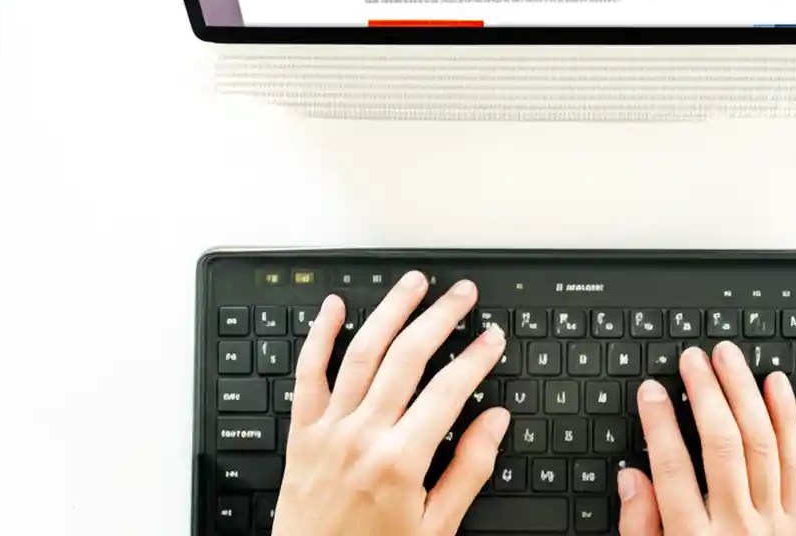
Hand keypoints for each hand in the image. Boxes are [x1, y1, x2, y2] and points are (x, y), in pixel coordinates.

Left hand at [273, 272, 509, 535]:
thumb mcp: (436, 528)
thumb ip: (469, 470)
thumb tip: (494, 422)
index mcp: (400, 461)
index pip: (448, 391)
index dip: (476, 357)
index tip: (492, 337)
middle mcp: (362, 436)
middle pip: (407, 357)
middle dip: (440, 317)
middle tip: (462, 294)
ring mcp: (328, 430)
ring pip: (362, 352)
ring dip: (390, 311)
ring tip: (414, 284)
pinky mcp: (301, 433)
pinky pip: (308, 373)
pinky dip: (320, 335)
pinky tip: (334, 307)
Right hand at [618, 342, 795, 535]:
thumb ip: (640, 528)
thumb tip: (631, 479)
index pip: (672, 470)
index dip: (659, 424)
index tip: (649, 390)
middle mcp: (736, 527)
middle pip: (722, 445)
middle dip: (705, 394)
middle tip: (691, 359)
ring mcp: (772, 522)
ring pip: (761, 443)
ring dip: (743, 393)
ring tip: (727, 358)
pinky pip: (795, 461)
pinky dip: (786, 419)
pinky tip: (775, 386)